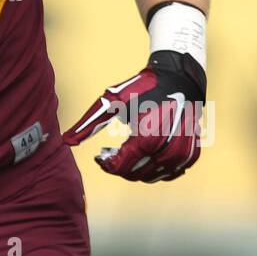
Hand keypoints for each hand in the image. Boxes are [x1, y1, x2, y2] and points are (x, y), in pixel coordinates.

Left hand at [63, 50, 205, 181]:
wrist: (178, 79)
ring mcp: (182, 155)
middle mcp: (167, 150)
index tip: (99, 153)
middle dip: (119, 165)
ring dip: (136, 168)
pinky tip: (145, 154)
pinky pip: (168, 173)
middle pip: (134, 174)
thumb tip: (65, 142)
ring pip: (150, 176)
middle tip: (111, 151)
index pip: (120, 168)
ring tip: (126, 151)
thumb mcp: (112, 102)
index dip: (105, 164)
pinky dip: (154, 168)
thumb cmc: (142, 89)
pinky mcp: (191, 155)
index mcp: (147, 139)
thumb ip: (88, 124)